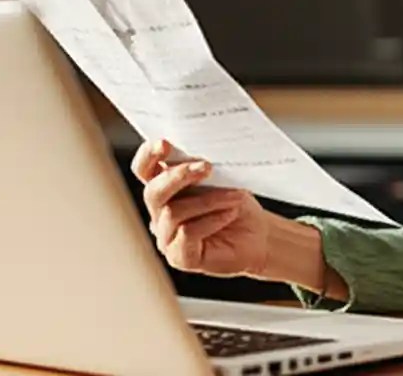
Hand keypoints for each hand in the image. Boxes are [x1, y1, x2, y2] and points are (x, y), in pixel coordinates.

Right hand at [130, 140, 270, 276]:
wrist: (258, 235)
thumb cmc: (236, 205)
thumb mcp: (219, 179)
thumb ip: (199, 167)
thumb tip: (190, 151)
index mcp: (165, 188)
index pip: (144, 170)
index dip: (148, 155)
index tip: (165, 144)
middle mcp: (160, 213)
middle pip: (153, 192)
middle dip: (178, 176)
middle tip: (207, 166)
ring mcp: (167, 237)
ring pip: (173, 213)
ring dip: (207, 200)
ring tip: (234, 196)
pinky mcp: (180, 257)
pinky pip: (187, 234)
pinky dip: (211, 220)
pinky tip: (230, 214)